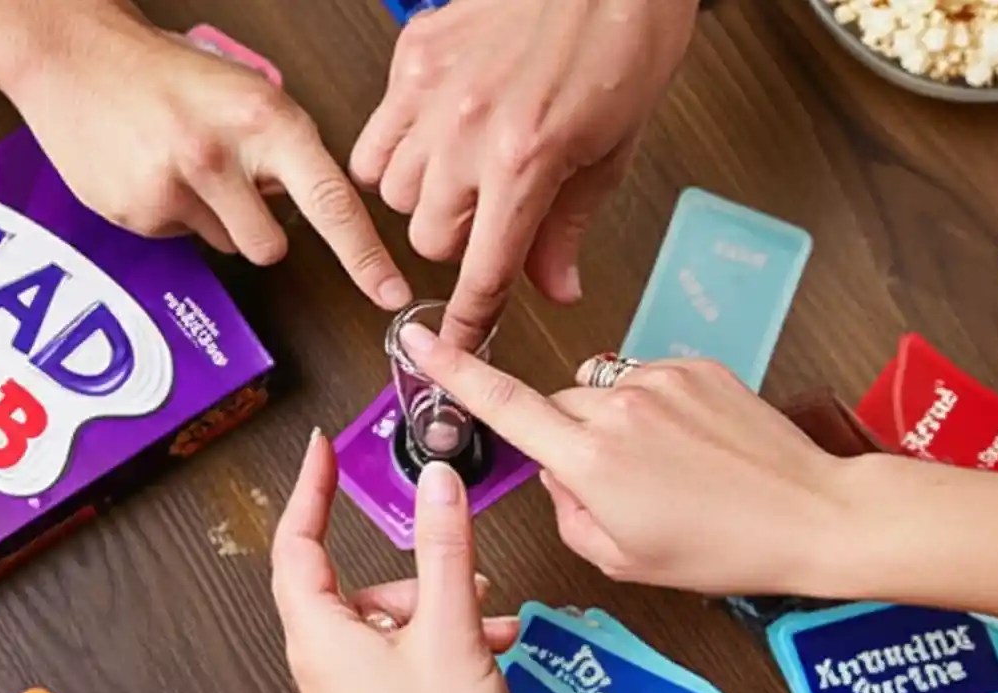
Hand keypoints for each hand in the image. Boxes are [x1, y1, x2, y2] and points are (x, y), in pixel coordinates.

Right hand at [6, 15, 411, 309]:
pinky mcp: (137, 214)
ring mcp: (174, 189)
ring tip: (185, 165)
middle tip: (230, 180)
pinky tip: (151, 170)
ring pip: (228, 247)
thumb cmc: (167, 73)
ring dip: (217, 220)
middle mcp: (221, 156)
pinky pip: (180, 239)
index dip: (365, 255)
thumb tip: (306, 202)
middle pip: (273, 247)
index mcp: (264, 120)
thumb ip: (283, 149)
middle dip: (260, 226)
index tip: (389, 291)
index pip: (332, 201)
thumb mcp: (244, 92)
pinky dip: (173, 213)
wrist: (75, 57)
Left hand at [272, 430, 516, 692]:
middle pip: (357, 586)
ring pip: (391, 623)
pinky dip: (446, 642)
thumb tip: (435, 483)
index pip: (297, 542)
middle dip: (418, 573)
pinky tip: (488, 648)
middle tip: (459, 571)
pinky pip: (407, 657)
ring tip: (488, 622)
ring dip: (443, 611)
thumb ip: (445, 551)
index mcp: (321, 637)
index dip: (310, 489)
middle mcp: (328, 664)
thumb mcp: (449, 634)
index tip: (323, 450)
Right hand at [351, 0, 696, 348]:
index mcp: (526, 161)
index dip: (472, 321)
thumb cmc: (623, 42)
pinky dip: (394, 154)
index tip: (458, 345)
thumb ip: (567, 227)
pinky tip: (429, 141)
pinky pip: (373, 138)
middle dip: (460, 241)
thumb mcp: (612, 150)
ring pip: (393, 193)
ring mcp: (430, 94)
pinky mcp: (412, 59)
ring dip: (425, 199)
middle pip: (428, 238)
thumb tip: (553, 288)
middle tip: (490, 216)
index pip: (483, 271)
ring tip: (460, 173)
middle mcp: (468, 132)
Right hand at [397, 324, 851, 596]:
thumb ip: (566, 510)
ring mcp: (658, 378)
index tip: (421, 341)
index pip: (504, 405)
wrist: (811, 514)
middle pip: (556, 405)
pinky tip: (689, 445)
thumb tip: (557, 473)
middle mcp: (619, 406)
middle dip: (567, 438)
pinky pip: (645, 380)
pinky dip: (653, 410)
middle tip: (616, 483)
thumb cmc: (724, 546)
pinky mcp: (693, 365)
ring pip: (601, 393)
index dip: (453, 371)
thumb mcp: (621, 557)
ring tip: (665, 466)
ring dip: (613, 424)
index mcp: (592, 458)